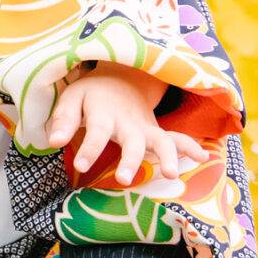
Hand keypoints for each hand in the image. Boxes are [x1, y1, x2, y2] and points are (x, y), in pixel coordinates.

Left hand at [45, 64, 205, 187]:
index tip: (80, 165)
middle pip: (131, 140)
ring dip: (168, 156)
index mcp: (103, 113)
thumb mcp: (72, 98)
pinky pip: (175, 138)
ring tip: (172, 174)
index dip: (88, 148)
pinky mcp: (155, 133)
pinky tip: (203, 156)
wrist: (121, 78)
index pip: (96, 131)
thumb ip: (64, 119)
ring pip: (160, 140)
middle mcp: (127, 122)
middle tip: (124, 179)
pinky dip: (189, 146)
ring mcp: (145, 127)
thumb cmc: (91, 93)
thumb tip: (53, 141)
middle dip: (130, 159)